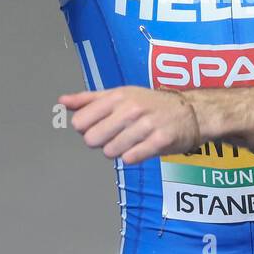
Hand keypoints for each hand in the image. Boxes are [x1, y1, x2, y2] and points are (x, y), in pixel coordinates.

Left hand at [59, 86, 201, 164]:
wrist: (191, 112)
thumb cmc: (151, 103)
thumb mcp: (120, 94)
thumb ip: (89, 100)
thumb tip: (62, 102)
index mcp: (118, 96)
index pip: (80, 122)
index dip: (86, 129)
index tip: (99, 126)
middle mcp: (131, 109)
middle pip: (92, 139)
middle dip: (100, 142)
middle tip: (115, 135)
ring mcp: (146, 125)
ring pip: (110, 151)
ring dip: (118, 150)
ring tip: (131, 140)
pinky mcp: (159, 141)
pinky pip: (130, 159)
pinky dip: (133, 157)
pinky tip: (141, 147)